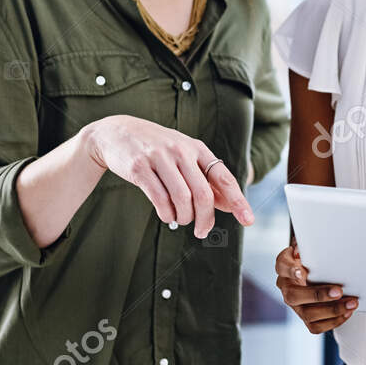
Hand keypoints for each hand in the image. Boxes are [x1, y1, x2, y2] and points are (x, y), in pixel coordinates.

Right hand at [83, 116, 252, 238]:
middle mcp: (181, 151)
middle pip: (203, 195)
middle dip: (205, 219)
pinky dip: (167, 214)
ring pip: (182, 199)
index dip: (238, 201)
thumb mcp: (185, 156)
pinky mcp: (140, 168)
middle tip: (202, 231)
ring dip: (184, 217)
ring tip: (181, 219)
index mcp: (197, 148)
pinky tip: (167, 215)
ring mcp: (159, 158)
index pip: (223, 178)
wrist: (117, 132)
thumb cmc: (157, 149)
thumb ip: (206, 179)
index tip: (248, 220)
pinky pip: (160, 199)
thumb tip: (229, 204)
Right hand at [275, 241, 356, 332]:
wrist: (315, 270)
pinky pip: (316, 326)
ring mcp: (295, 305)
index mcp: (284, 267)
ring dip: (332, 310)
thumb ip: (307, 245)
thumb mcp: (310, 245)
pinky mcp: (304, 317)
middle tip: (339, 291)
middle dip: (318, 295)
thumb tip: (302, 250)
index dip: (290, 270)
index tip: (301, 271)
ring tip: (351, 303)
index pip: (282, 267)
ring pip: (307, 314)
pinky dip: (333, 321)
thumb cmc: (313, 257)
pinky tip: (347, 312)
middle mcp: (286, 287)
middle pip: (294, 296)